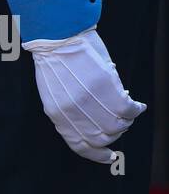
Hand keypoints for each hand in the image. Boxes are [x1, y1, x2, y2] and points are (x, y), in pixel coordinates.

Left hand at [25, 28, 144, 162]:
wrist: (58, 36)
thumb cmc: (57, 61)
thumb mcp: (57, 94)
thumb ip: (72, 111)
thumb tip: (96, 121)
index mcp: (58, 115)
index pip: (79, 145)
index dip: (97, 155)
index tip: (109, 157)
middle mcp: (73, 112)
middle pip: (103, 137)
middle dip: (115, 133)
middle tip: (120, 121)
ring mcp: (90, 101)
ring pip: (118, 125)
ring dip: (126, 120)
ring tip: (127, 109)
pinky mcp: (106, 87)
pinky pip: (128, 109)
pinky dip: (136, 108)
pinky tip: (136, 103)